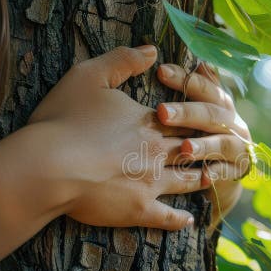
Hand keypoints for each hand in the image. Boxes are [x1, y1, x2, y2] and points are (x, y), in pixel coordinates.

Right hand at [28, 45, 207, 230]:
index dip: (196, 118)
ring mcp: (151, 182)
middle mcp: (157, 151)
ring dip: (202, 178)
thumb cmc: (63, 120)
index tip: (207, 119)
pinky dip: (180, 219)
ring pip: (188, 180)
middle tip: (222, 149)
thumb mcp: (88, 76)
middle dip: (207, 147)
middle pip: (191, 148)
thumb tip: (152, 50)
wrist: (48, 166)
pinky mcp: (139, 209)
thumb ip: (122, 60)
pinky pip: (167, 217)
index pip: (182, 119)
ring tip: (214, 177)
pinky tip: (189, 221)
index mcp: (148, 121)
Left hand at [156, 62, 249, 228]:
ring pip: (223, 143)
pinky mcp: (236, 173)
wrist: (221, 179)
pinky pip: (226, 173)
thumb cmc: (202, 138)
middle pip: (213, 114)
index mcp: (221, 104)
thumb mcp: (201, 112)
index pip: (205, 88)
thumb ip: (200, 89)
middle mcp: (232, 123)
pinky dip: (215, 174)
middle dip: (188, 112)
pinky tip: (202, 176)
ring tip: (184, 148)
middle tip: (162, 112)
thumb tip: (200, 62)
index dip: (185, 79)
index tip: (161, 72)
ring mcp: (237, 148)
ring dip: (204, 145)